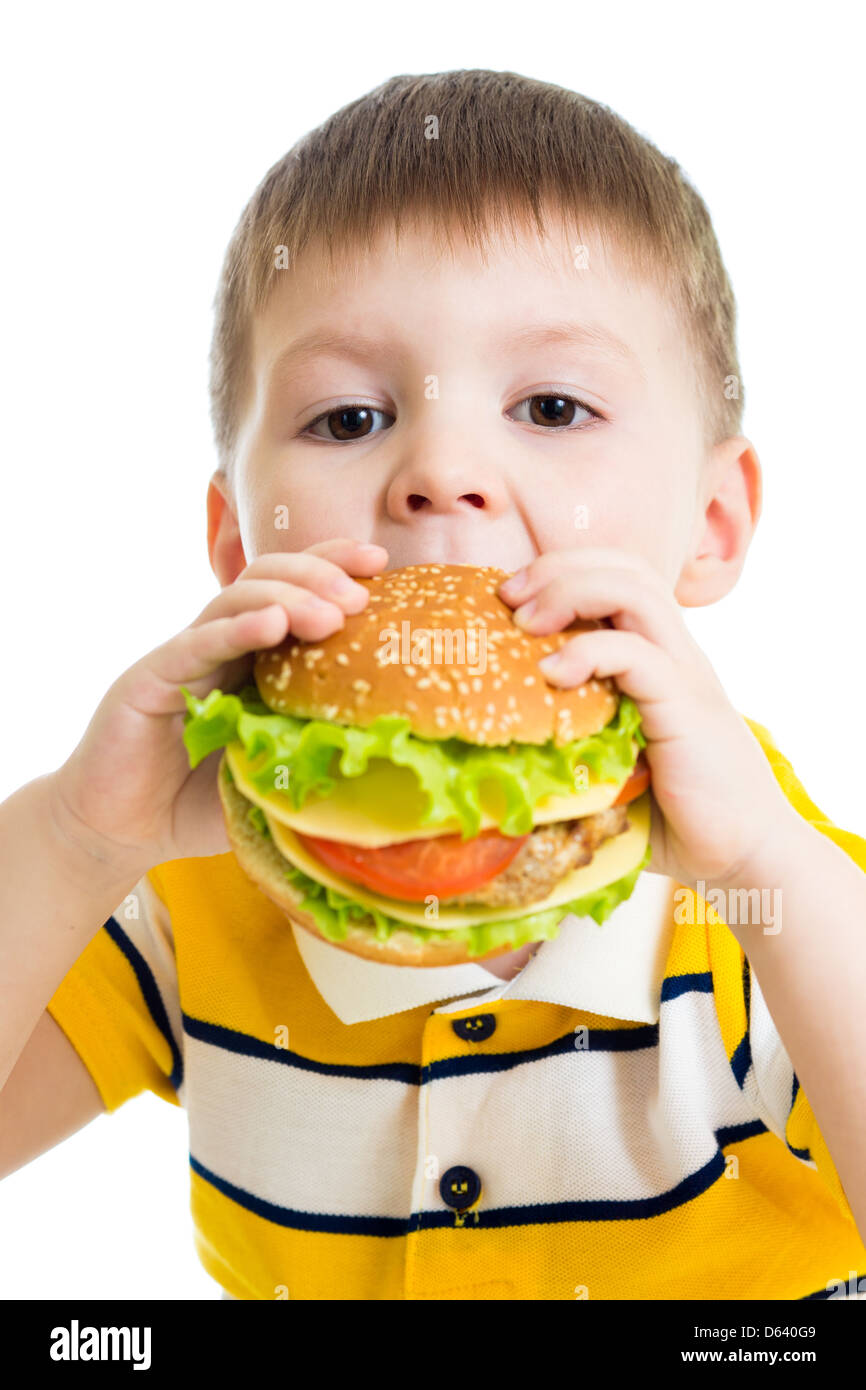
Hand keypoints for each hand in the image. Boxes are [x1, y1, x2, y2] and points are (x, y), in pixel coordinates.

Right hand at [50, 538, 388, 870]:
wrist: (122, 831)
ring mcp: (185, 656)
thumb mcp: (276, 779)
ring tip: (330, 613)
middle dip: (320, 575)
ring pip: (236, 599)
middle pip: (269, 578)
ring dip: (288, 597)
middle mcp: (221, 644)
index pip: (295, 590)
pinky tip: (271, 623)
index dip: (335, 566)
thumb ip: (320, 762)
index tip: (381, 565)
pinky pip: (196, 643)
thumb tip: (396, 766)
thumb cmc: (201, 803)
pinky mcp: (150, 678)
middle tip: (362, 596)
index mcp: (254, 657)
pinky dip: (236, 629)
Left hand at [498, 548, 795, 886]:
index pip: (621, 578)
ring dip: (571, 591)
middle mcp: (677, 655)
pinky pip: (640, 654)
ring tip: (524, 623)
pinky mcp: (687, 709)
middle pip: (626, 568)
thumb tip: (492, 766)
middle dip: (558, 568)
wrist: (748, 858)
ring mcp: (686, 677)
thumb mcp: (613, 770)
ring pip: (636, 591)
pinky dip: (590, 650)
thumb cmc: (675, 821)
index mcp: (662, 660)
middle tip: (507, 597)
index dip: (564, 571)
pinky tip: (552, 673)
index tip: (510, 598)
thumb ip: (572, 749)